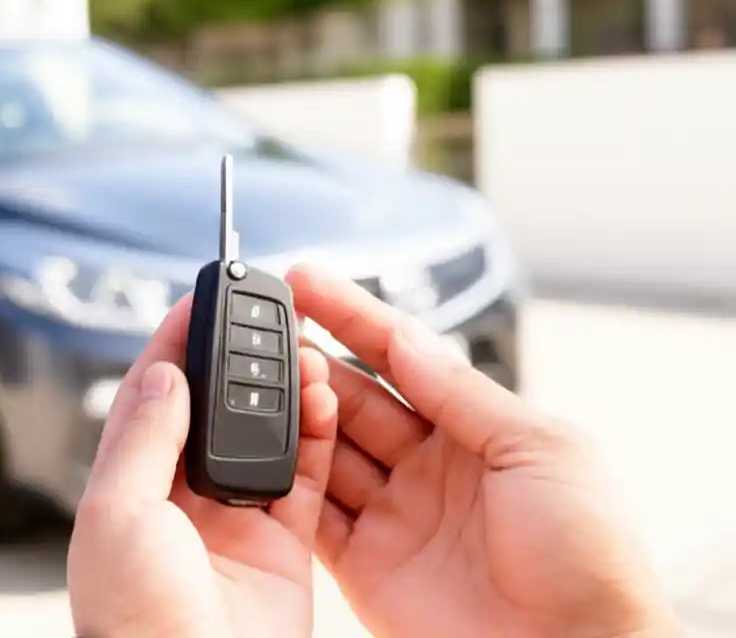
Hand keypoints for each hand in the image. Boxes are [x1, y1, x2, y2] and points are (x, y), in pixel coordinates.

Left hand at [67, 296, 339, 636]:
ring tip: (300, 350)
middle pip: (211, 409)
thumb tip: (165, 375)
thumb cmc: (134, 620)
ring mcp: (231, 520)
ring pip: (263, 436)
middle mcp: (179, 500)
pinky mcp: (280, 544)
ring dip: (282, 392)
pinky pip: (305, 477)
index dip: (173, 345)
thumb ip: (143, 439)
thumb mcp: (117, 514)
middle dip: (235, 359)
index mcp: (127, 488)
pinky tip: (324, 402)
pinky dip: (317, 437)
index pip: (149, 397)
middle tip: (259, 315)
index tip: (196, 300)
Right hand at [286, 264, 680, 637]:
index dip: (354, 316)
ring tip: (259, 378)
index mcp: (480, 430)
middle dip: (312, 360)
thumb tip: (405, 336)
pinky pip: (312, 514)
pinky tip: (258, 450)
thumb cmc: (588, 555)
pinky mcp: (365, 565)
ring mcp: (395, 515)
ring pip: (325, 450)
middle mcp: (430, 467)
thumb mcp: (539, 447)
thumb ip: (461, 391)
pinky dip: (282, 482)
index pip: (402, 358)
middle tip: (270, 327)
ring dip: (295, 414)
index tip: (307, 280)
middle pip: (355, 398)